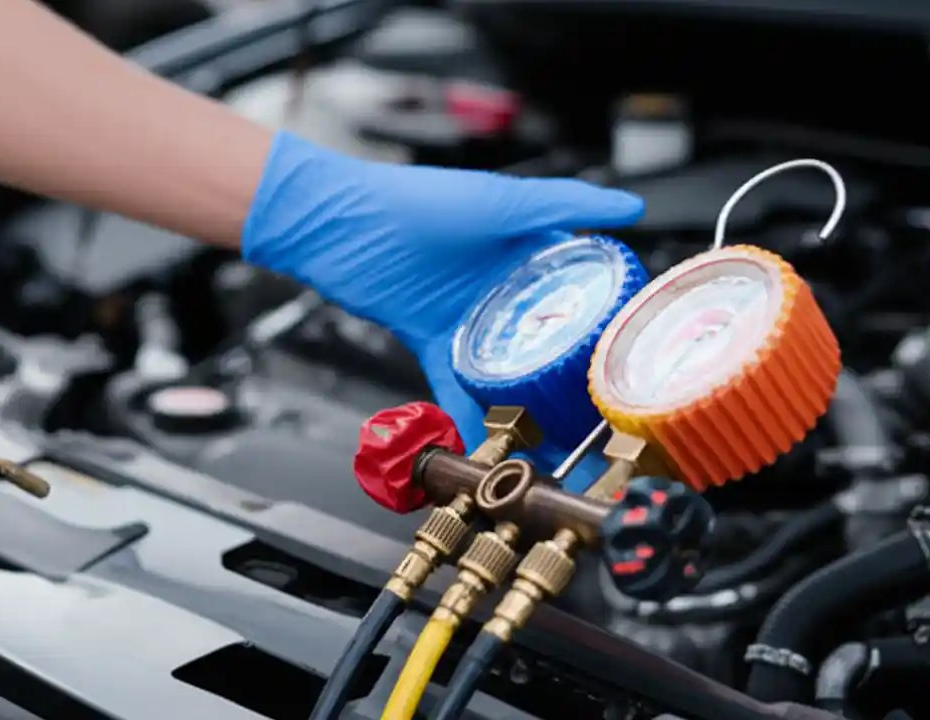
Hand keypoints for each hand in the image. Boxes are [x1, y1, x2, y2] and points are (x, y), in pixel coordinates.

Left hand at [242, 132, 643, 448]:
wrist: (338, 223)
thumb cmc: (417, 201)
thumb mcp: (500, 201)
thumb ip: (563, 203)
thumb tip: (630, 207)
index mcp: (525, 248)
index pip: (579, 286)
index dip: (605, 319)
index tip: (631, 355)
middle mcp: (501, 285)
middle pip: (547, 337)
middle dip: (571, 376)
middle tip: (599, 416)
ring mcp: (468, 316)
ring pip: (507, 367)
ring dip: (527, 402)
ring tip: (555, 441)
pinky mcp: (432, 339)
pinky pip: (457, 383)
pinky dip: (470, 413)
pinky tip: (489, 440)